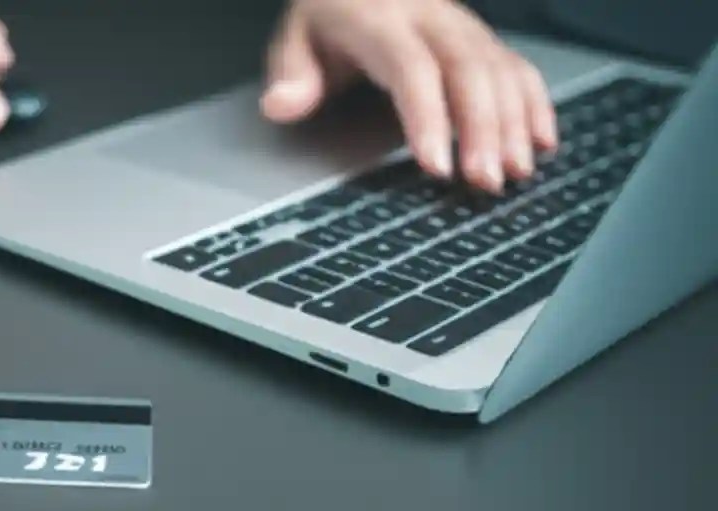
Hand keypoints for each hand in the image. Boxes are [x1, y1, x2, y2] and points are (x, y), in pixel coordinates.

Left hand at [262, 0, 557, 192]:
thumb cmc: (329, 15)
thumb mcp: (296, 36)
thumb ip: (290, 73)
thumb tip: (282, 105)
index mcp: (380, 18)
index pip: (412, 69)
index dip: (427, 118)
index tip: (435, 166)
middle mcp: (430, 17)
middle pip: (468, 70)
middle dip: (482, 129)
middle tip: (484, 181)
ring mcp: (461, 25)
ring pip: (499, 69)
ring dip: (513, 123)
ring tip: (515, 173)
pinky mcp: (481, 36)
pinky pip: (516, 64)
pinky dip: (533, 103)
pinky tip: (541, 141)